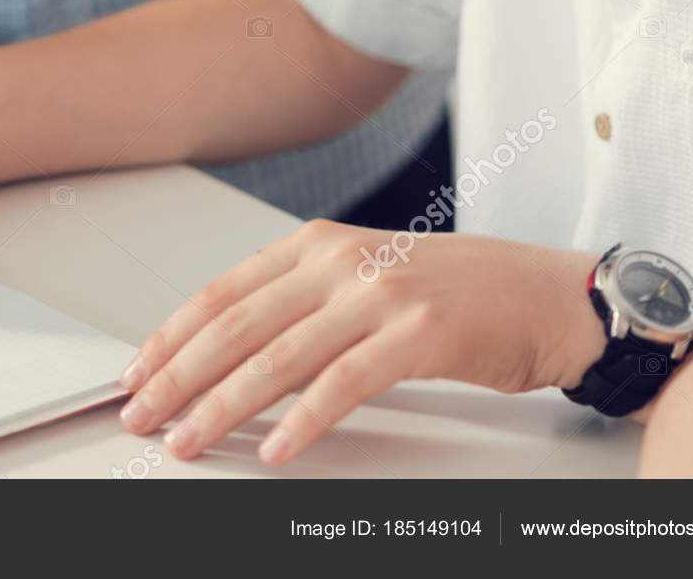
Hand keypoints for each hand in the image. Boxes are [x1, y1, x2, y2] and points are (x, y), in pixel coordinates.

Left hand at [117, 220, 605, 464]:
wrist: (554, 295)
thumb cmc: (461, 292)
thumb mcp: (366, 278)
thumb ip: (302, 303)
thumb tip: (230, 352)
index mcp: (318, 243)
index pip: (222, 293)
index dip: (171, 336)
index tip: (138, 373)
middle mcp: (340, 260)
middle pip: (236, 325)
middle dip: (179, 376)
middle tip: (144, 415)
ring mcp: (380, 293)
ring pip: (277, 357)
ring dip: (223, 405)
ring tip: (189, 439)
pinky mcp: (419, 334)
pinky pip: (343, 384)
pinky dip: (302, 421)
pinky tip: (275, 448)